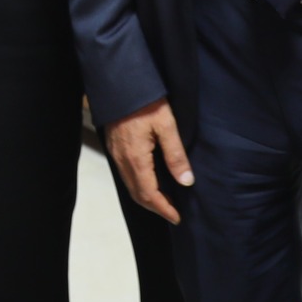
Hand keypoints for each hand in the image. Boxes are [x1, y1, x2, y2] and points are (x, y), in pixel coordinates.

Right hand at [105, 99, 193, 224]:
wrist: (120, 83)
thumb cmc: (146, 102)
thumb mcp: (166, 125)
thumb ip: (176, 155)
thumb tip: (187, 182)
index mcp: (136, 159)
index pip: (149, 194)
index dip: (163, 209)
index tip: (177, 218)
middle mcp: (123, 160)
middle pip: (137, 194)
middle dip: (155, 206)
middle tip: (173, 212)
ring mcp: (116, 154)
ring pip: (130, 185)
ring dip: (147, 196)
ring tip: (165, 199)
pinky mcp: (114, 146)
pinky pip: (126, 174)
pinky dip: (139, 184)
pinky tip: (151, 178)